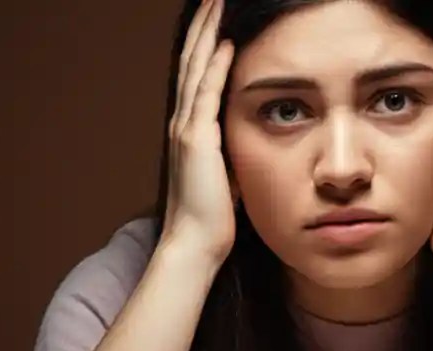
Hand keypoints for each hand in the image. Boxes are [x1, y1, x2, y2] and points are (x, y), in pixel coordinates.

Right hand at [160, 0, 235, 266]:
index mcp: (190, 128)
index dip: (206, 40)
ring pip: (196, 67)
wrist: (194, 244)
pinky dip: (216, 65)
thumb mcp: (226, 173)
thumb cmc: (212, 217)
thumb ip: (231, 150)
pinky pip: (207, 94)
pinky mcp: (197, 140)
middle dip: (204, 23)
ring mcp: (187, 128)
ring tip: (218, 2)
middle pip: (192, 57)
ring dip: (208, 32)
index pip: (197, 71)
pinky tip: (227, 43)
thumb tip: (248, 141)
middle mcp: (183, 121)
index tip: (219, 13)